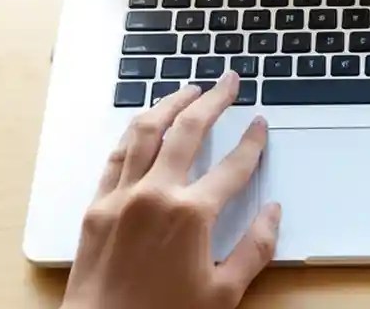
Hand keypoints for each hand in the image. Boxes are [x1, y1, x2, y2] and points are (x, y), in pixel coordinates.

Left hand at [62, 73, 280, 308]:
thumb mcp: (224, 294)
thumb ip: (255, 249)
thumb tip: (273, 213)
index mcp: (191, 215)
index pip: (232, 166)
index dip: (252, 142)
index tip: (260, 124)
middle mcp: (155, 195)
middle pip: (189, 130)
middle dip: (213, 100)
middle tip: (228, 81)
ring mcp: (122, 196)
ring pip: (147, 132)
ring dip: (170, 104)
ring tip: (188, 89)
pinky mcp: (96, 207)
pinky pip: (117, 156)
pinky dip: (134, 133)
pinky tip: (144, 125)